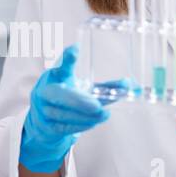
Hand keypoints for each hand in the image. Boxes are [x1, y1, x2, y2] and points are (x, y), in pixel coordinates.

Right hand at [19, 44, 111, 172]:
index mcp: (55, 76)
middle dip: (79, 100)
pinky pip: (64, 126)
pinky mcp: (47, 126)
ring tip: (103, 114)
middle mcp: (46, 91)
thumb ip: (106, 88)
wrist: (44, 120)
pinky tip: (93, 122)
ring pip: (64, 113)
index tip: (76, 49)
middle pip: (60, 94)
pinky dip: (80, 124)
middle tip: (97, 105)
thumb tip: (131, 86)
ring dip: (84, 115)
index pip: (61, 65)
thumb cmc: (70, 98)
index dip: (67, 58)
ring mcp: (44, 110)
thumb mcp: (85, 89)